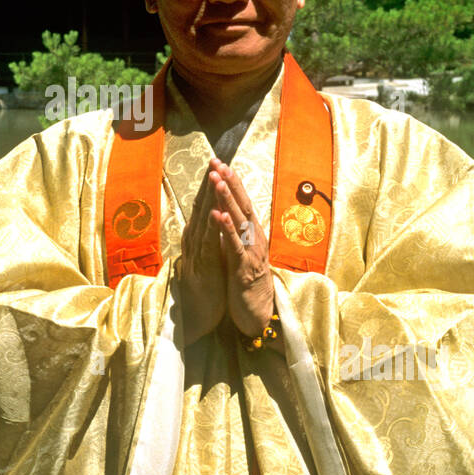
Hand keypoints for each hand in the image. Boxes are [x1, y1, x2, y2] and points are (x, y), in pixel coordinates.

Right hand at [177, 171, 226, 344]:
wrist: (195, 316)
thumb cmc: (204, 287)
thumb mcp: (207, 256)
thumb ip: (208, 237)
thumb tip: (212, 218)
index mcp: (197, 237)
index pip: (203, 205)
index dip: (209, 184)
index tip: (216, 164)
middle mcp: (193, 241)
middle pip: (201, 206)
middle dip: (208, 183)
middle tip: (213, 159)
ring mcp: (197, 253)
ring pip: (203, 220)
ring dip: (209, 198)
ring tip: (213, 177)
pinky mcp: (204, 267)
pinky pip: (208, 244)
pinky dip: (212, 227)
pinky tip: (216, 212)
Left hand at [208, 158, 276, 341]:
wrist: (256, 311)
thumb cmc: (245, 279)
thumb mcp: (240, 250)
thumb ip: (235, 231)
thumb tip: (225, 209)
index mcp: (251, 233)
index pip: (242, 202)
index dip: (232, 182)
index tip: (219, 163)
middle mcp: (254, 238)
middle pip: (243, 205)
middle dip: (230, 183)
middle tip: (218, 163)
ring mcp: (251, 252)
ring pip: (239, 221)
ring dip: (227, 200)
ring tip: (216, 181)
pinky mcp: (244, 268)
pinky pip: (234, 246)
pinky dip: (226, 229)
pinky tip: (218, 215)